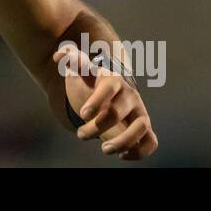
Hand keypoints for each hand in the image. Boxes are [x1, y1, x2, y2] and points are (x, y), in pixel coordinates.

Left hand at [54, 43, 157, 160]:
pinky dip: (141, 152)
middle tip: (81, 134)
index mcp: (113, 79)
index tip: (83, 114)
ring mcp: (139, 112)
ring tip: (105, 150)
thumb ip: (71, 61)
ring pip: (142, 127)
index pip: (109, 88)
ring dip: (124, 142)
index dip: (97, 101)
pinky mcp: (143, 128)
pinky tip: (122, 156)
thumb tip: (59, 55)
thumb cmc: (90, 83)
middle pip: (118, 112)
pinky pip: (151, 141)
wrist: (105, 94)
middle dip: (97, 126)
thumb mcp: (80, 72)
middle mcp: (129, 95)